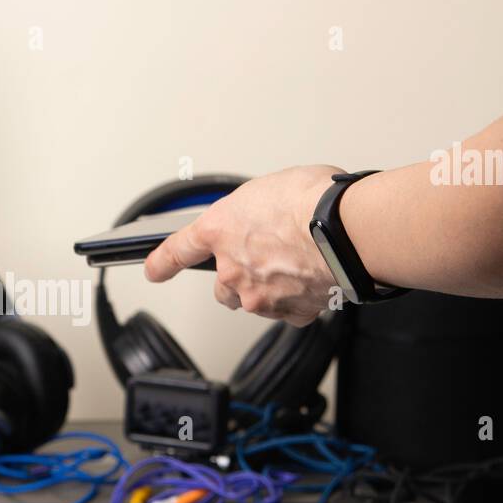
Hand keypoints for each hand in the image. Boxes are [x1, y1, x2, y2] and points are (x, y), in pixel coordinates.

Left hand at [143, 165, 342, 325]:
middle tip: (268, 256)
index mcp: (220, 231)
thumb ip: (256, 212)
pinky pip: (288, 311)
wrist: (348, 230)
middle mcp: (233, 269)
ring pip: (253, 300)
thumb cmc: (315, 200)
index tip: (154, 270)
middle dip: (238, 275)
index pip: (178, 250)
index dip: (162, 262)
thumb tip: (267, 218)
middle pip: (222, 285)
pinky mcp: (289, 312)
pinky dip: (298, 299)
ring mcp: (259, 296)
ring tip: (298, 262)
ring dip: (268, 287)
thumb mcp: (271, 189)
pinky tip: (313, 277)